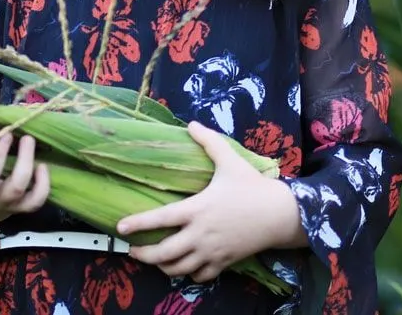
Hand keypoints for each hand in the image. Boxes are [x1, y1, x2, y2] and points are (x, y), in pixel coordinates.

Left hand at [116, 121, 300, 282]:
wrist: (280, 215)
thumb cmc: (252, 186)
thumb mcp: (230, 160)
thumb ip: (209, 142)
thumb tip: (191, 124)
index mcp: (197, 209)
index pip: (160, 218)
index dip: (138, 224)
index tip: (121, 228)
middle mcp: (200, 234)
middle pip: (164, 253)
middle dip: (144, 255)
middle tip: (133, 252)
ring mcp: (212, 251)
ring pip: (179, 269)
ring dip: (163, 267)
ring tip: (155, 261)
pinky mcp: (224, 262)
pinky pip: (201, 276)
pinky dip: (189, 274)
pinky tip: (184, 267)